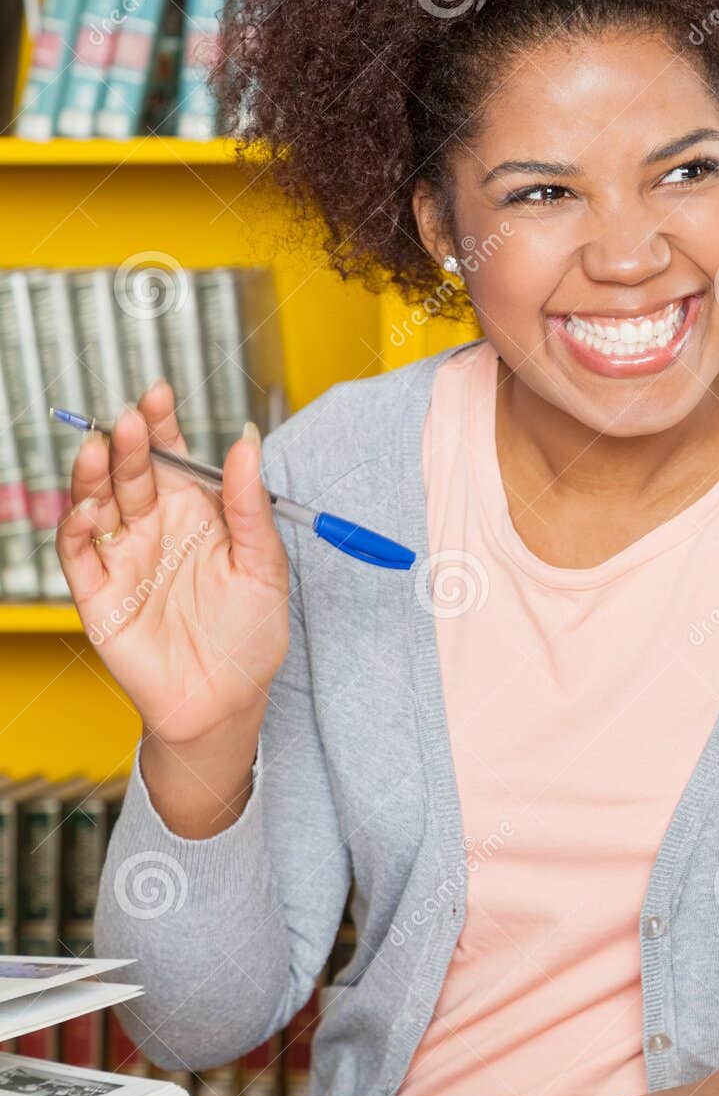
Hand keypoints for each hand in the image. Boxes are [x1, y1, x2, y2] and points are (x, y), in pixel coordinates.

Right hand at [55, 380, 289, 759]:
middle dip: (128, 442)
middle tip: (131, 419)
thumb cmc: (250, 634)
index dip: (163, 424)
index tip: (161, 392)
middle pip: (132, 472)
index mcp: (196, 512)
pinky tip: (89, 507)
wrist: (228, 702)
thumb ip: (252, 506)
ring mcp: (124, 557)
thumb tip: (247, 441)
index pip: (173, 454)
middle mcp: (155, 527)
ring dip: (96, 474)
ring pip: (98, 503)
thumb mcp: (264, 566)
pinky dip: (77, 526)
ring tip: (103, 448)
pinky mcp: (99, 594)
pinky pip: (79, 553)